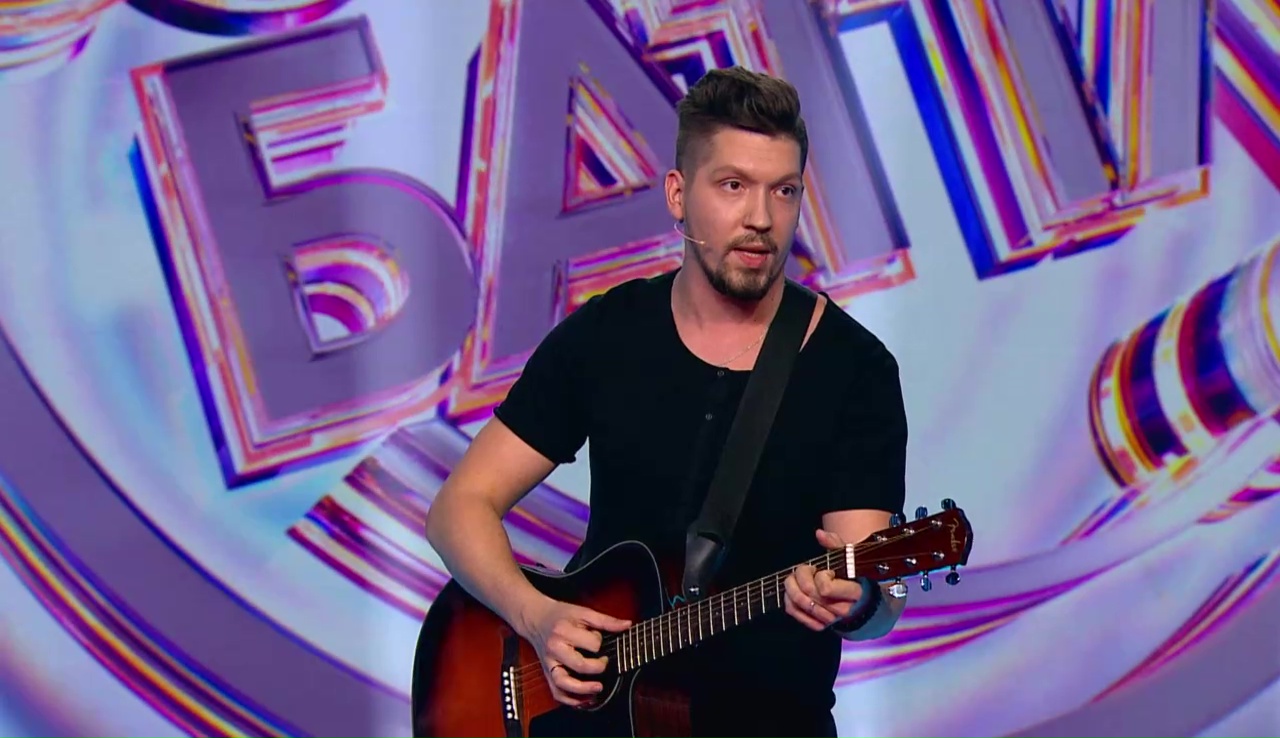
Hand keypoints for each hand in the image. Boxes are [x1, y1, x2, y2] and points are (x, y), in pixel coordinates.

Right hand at [517, 596, 631, 706]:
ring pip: (563, 684)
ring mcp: (549, 663)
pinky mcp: (547, 673)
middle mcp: (555, 649)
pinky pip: (556, 692)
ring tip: (598, 689)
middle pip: (579, 665)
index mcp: (564, 631)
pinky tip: (583, 700)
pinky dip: (569, 700)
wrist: (536, 618)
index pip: (591, 644)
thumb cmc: (560, 616)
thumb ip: (606, 620)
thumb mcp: (583, 612)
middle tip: (604, 663)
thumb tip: (626, 625)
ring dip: (582, 691)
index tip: (598, 639)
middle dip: (597, 668)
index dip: (600, 643)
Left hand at [783, 529, 863, 630]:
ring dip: (792, 587)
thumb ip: (836, 545)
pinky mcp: (818, 624)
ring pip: (799, 603)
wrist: (862, 606)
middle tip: (805, 571)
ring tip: (798, 580)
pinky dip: (789, 600)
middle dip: (801, 578)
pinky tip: (793, 592)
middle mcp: (842, 609)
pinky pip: (794, 612)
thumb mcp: (850, 559)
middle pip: (809, 594)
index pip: (825, 588)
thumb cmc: (855, 579)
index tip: (826, 572)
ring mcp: (830, 619)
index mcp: (854, 592)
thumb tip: (820, 534)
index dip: (821, 576)